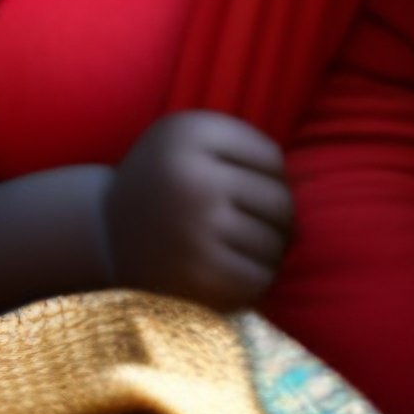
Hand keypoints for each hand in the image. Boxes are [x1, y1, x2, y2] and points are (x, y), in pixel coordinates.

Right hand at [100, 112, 293, 307]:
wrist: (101, 233)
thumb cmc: (164, 183)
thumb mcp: (190, 139)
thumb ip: (244, 147)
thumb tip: (311, 187)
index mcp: (190, 133)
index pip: (272, 159)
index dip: (268, 179)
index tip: (239, 190)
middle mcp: (192, 177)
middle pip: (280, 201)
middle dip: (276, 218)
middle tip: (247, 226)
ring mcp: (194, 229)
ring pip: (275, 243)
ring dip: (267, 251)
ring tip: (236, 247)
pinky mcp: (196, 276)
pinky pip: (259, 279)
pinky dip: (255, 280)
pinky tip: (231, 272)